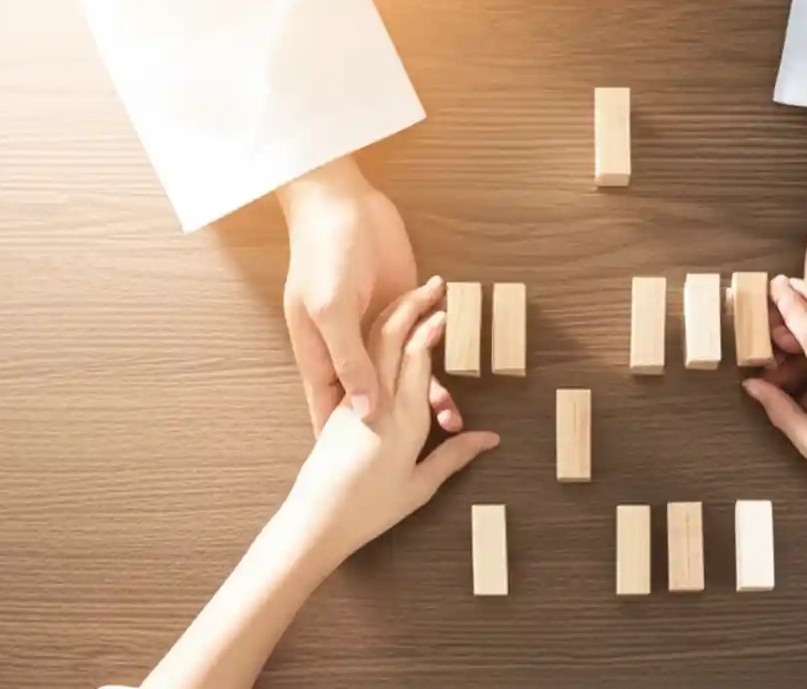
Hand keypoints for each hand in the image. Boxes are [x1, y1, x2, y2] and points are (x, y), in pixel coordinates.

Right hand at [276, 156, 460, 434]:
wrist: (342, 202)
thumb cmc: (324, 254)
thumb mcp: (332, 312)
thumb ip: (350, 360)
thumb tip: (366, 410)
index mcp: (320, 352)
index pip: (329, 407)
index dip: (341, 439)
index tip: (355, 477)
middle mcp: (346, 346)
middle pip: (368, 398)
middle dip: (389, 429)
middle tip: (415, 458)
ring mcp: (373, 327)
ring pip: (399, 374)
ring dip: (422, 396)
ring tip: (453, 424)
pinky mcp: (400, 306)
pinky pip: (420, 342)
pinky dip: (435, 360)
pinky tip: (455, 380)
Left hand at [287, 276, 500, 559]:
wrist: (316, 519)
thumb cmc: (371, 508)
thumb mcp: (420, 486)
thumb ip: (455, 456)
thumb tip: (490, 438)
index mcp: (403, 419)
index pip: (417, 358)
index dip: (431, 328)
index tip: (446, 309)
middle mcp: (378, 401)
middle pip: (393, 341)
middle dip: (413, 309)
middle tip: (434, 286)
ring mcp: (355, 400)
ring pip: (373, 347)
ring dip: (393, 318)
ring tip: (412, 296)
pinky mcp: (339, 406)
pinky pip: (358, 364)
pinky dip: (375, 341)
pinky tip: (383, 331)